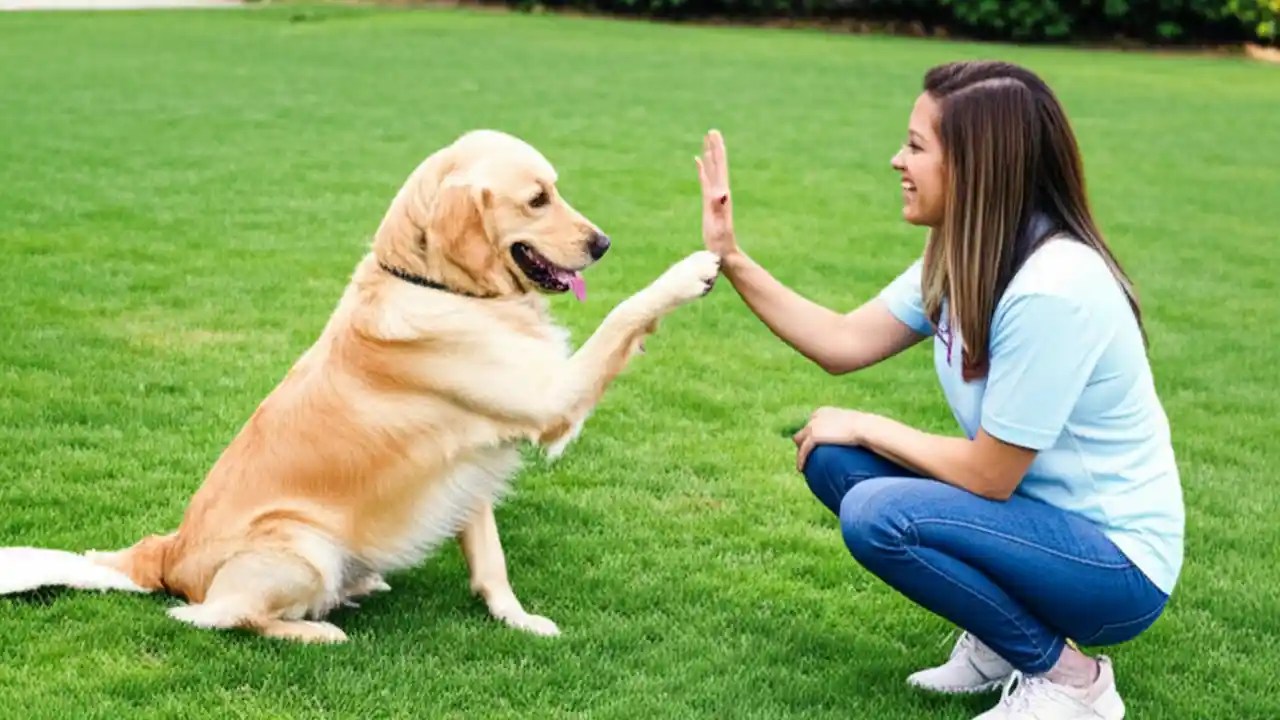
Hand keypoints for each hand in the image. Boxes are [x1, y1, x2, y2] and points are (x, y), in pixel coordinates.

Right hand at [695, 129, 738, 256]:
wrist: (724, 252)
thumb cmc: (721, 241)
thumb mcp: (720, 223)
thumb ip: (720, 207)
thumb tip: (722, 192)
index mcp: (721, 193)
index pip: (720, 167)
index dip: (717, 151)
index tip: (714, 135)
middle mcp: (719, 192)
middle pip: (717, 165)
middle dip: (715, 147)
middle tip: (712, 131)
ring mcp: (714, 196)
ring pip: (711, 170)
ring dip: (709, 155)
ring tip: (706, 141)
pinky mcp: (708, 202)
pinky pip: (704, 180)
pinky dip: (702, 169)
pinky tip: (698, 162)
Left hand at [792, 406, 871, 471]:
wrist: (863, 427)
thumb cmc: (865, 427)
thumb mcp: (854, 424)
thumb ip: (849, 429)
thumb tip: (857, 438)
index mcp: (824, 412)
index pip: (811, 423)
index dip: (811, 434)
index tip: (814, 444)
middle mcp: (815, 418)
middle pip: (803, 432)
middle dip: (803, 442)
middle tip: (806, 455)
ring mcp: (813, 427)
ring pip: (800, 441)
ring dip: (800, 452)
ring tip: (802, 463)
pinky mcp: (813, 437)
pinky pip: (803, 451)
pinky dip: (801, 460)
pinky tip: (802, 469)